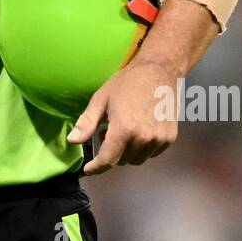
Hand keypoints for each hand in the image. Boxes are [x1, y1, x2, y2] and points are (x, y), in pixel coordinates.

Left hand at [66, 57, 181, 173]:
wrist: (159, 72)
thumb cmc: (126, 83)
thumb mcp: (101, 100)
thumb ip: (86, 123)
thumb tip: (72, 141)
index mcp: (123, 130)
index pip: (108, 161)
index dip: (96, 168)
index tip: (89, 169)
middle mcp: (142, 139)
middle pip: (122, 161)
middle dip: (112, 152)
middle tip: (108, 132)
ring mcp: (158, 140)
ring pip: (137, 159)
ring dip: (128, 151)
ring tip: (124, 130)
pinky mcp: (169, 138)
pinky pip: (151, 153)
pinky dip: (143, 148)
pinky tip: (140, 130)